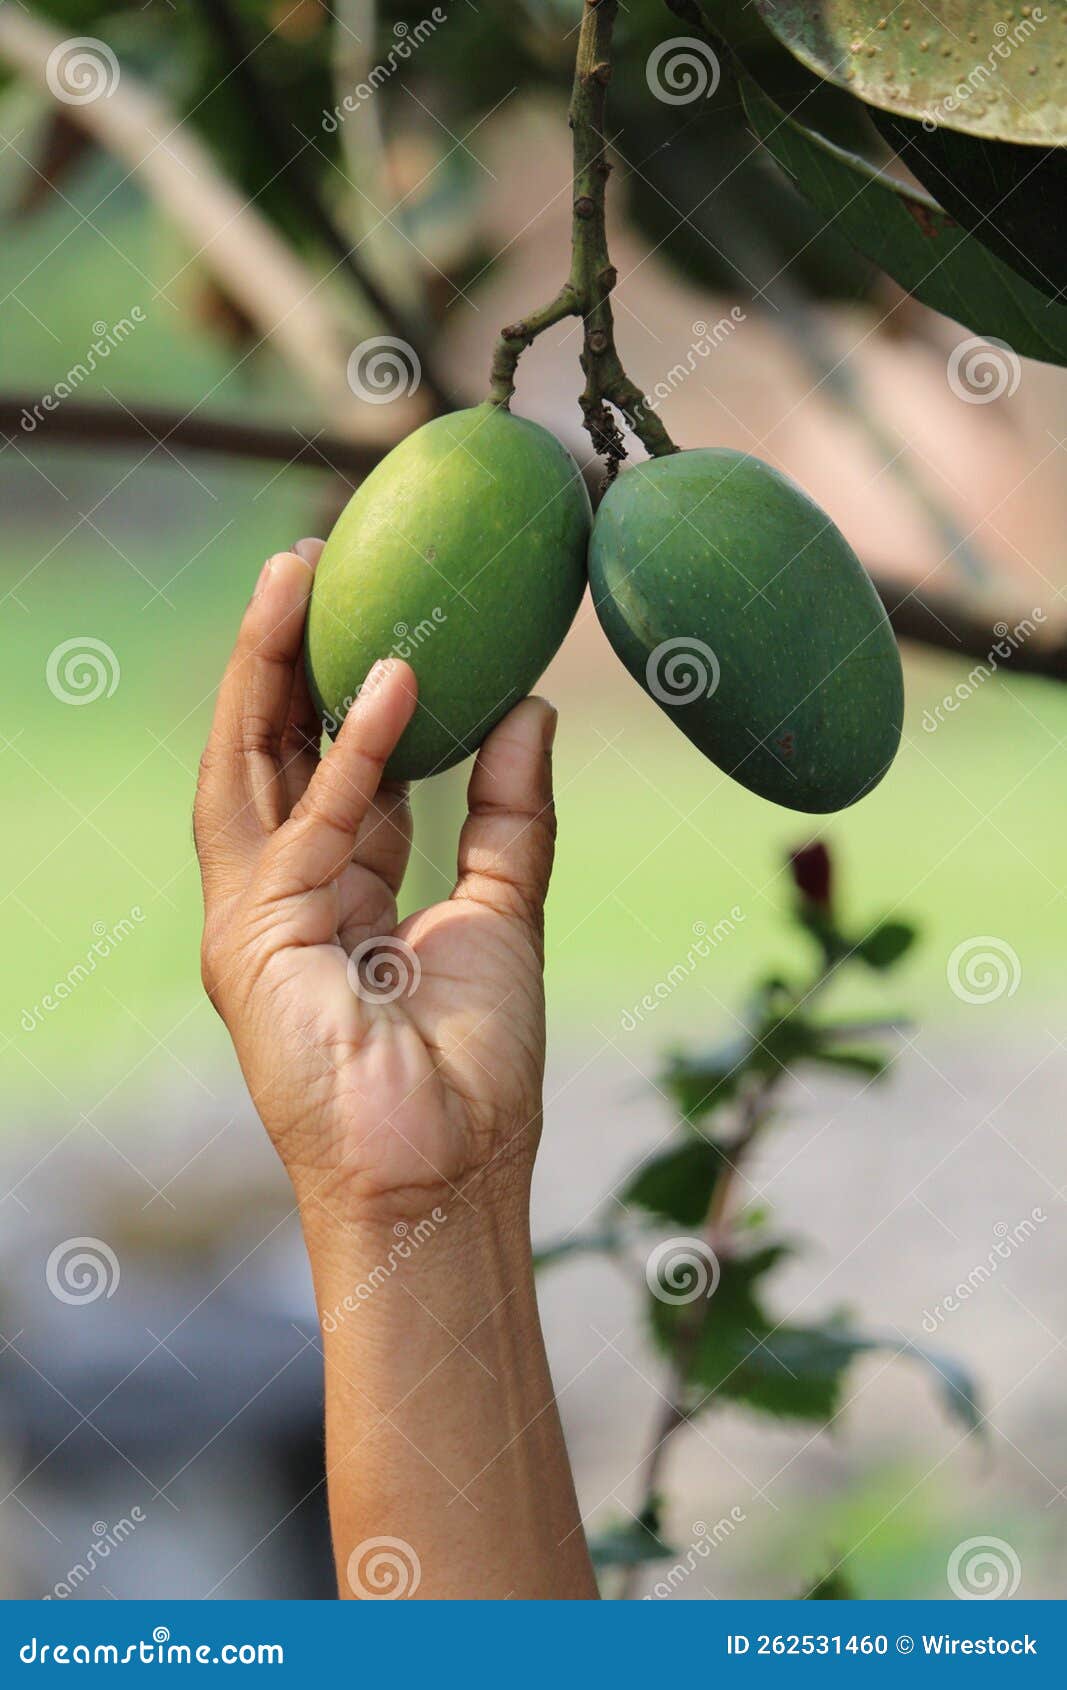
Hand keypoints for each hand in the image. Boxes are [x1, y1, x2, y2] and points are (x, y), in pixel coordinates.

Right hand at [194, 541, 557, 1229]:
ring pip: (247, 769)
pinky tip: (389, 682)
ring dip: (267, 671)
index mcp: (334, 899)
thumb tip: (531, 709)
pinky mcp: (255, 942)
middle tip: (305, 563)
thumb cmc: (476, 1065)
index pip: (325, 774)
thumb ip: (506, 812)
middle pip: (267, 755)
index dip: (338, 691)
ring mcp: (257, 921)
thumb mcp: (502, 911)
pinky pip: (306, 827)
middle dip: (278, 658)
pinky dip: (349, 755)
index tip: (368, 610)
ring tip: (295, 576)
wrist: (450, 1174)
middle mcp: (282, 901)